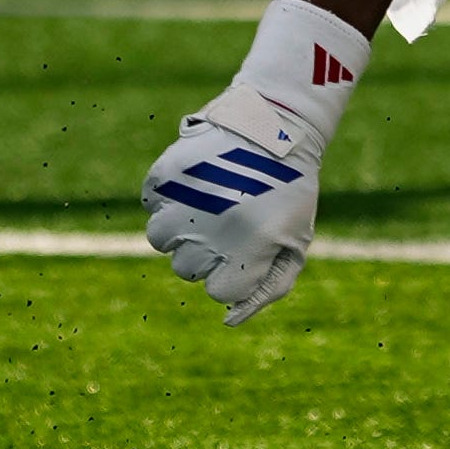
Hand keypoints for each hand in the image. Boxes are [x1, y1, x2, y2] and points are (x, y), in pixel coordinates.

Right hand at [143, 86, 324, 325]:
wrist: (275, 126)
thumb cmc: (289, 188)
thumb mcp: (296, 238)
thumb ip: (271, 286)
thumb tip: (230, 321)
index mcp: (245, 253)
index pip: (219, 292)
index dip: (235, 271)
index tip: (248, 246)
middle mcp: (208, 234)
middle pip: (187, 269)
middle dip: (208, 250)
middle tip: (232, 217)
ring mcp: (180, 206)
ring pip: (161, 239)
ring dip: (182, 226)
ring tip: (211, 199)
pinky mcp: (162, 179)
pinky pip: (153, 203)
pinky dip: (169, 196)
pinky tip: (198, 180)